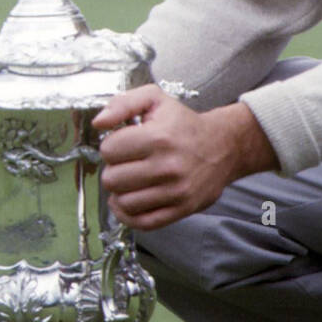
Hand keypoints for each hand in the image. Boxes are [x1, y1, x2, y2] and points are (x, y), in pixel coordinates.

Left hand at [93, 85, 276, 230]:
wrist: (223, 146)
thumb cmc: (184, 123)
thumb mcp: (154, 99)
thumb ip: (122, 103)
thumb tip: (99, 123)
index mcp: (158, 137)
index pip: (108, 150)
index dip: (111, 145)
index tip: (123, 143)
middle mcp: (167, 166)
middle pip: (112, 179)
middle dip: (114, 169)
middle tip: (127, 163)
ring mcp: (176, 191)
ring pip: (124, 202)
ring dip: (121, 192)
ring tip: (131, 180)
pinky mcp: (182, 209)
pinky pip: (142, 222)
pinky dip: (128, 215)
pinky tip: (129, 201)